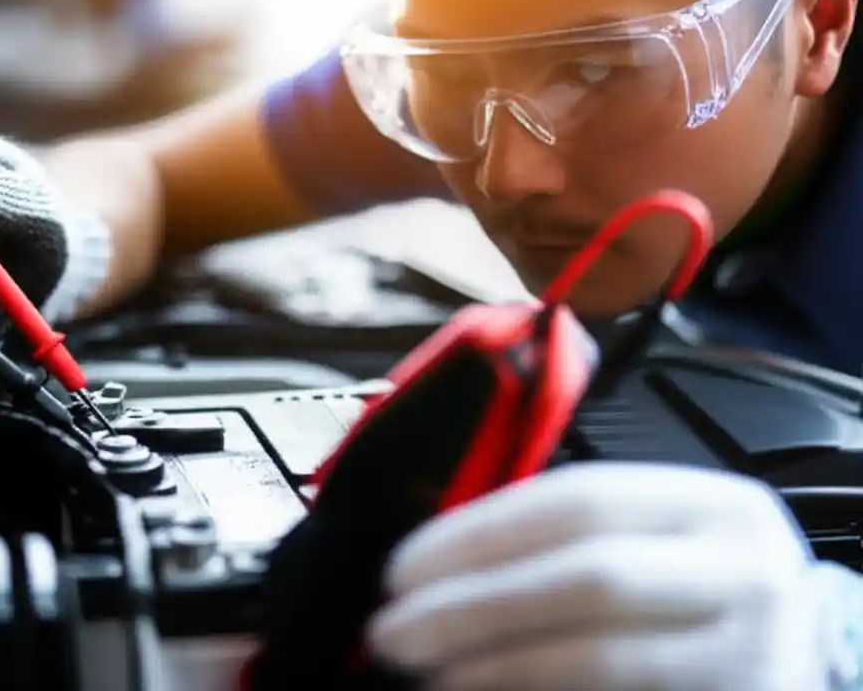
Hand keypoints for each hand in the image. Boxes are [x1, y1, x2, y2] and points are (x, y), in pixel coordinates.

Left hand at [368, 462, 850, 690]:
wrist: (784, 666)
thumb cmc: (683, 596)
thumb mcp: (646, 543)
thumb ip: (555, 536)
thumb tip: (423, 563)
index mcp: (716, 508)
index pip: (578, 503)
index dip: (477, 535)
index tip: (400, 570)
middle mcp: (748, 576)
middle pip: (586, 580)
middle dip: (473, 606)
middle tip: (391, 632)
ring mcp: (751, 657)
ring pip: (596, 660)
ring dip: (490, 668)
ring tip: (424, 673)